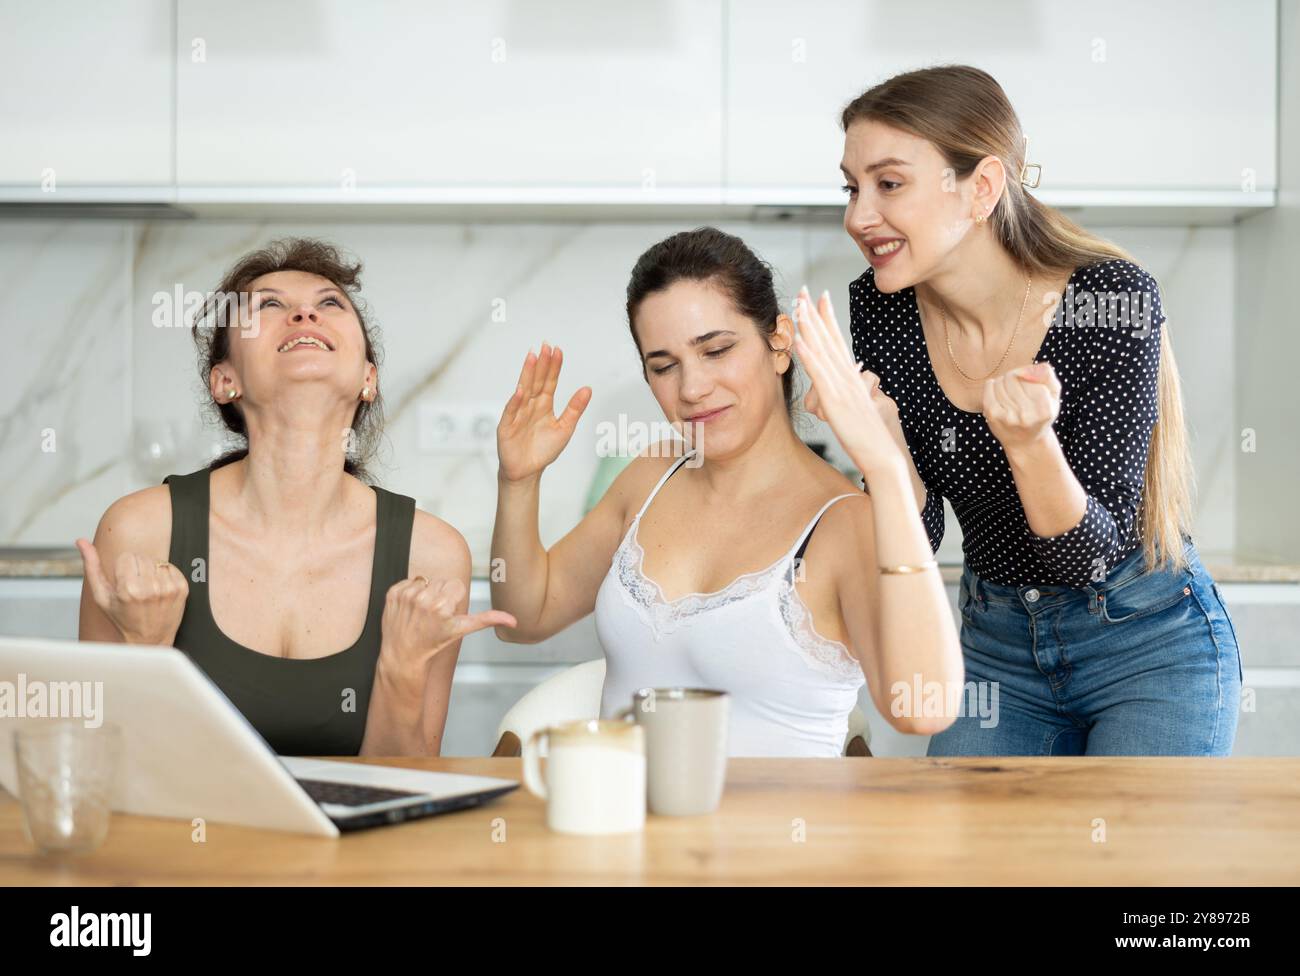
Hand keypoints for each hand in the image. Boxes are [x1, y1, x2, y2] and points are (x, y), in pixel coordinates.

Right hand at [76, 538, 188, 644]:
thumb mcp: (102, 596)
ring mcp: (169, 588)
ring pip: (157, 560)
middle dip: (136, 567)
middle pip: (142, 557)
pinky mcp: (182, 588)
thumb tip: (81, 541)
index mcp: (128, 590)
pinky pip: (171, 567)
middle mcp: (150, 588)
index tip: (124, 582)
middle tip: (135, 586)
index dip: (123, 567)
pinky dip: (164, 574)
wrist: (150, 639)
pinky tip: (158, 589)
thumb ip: (91, 566)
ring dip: (151, 571)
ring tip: (147, 589)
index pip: (127, 556)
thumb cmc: (123, 618)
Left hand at [380, 577, 516, 672]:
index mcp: (443, 605)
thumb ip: (487, 619)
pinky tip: (409, 608)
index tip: (446, 614)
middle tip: (433, 615)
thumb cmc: (433, 643)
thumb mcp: (462, 630)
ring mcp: (407, 595)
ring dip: (424, 593)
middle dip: (439, 595)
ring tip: (421, 612)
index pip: (456, 584)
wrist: (403, 655)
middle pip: (441, 581)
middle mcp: (424, 598)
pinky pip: (408, 581)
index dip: (453, 599)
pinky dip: (409, 592)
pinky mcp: (393, 593)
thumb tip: (513, 620)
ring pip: (425, 580)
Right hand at [497, 343, 591, 483]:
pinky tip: (521, 390)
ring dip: (527, 374)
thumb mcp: (565, 428)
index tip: (558, 350)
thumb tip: (588, 389)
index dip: (553, 367)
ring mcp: (517, 414)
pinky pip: (512, 411)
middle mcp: (530, 405)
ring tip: (532, 358)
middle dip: (541, 364)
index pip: (549, 381)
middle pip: (537, 381)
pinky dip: (516, 401)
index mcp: (544, 405)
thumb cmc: (543, 450)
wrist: (527, 471)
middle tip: (545, 346)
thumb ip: (575, 408)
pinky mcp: (507, 427)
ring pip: (524, 391)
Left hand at [792, 286, 905, 478]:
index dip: (828, 317)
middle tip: (805, 288)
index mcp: (853, 378)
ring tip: (799, 305)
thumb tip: (848, 386)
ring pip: (824, 351)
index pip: (838, 341)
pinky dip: (810, 357)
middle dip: (816, 312)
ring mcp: (843, 388)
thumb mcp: (859, 410)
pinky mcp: (836, 402)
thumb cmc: (871, 439)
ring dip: (810, 327)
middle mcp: (849, 378)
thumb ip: (851, 394)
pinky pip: (821, 375)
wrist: (885, 456)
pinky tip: (800, 342)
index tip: (819, 297)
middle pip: (830, 338)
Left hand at [983, 362, 1060, 454]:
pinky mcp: (993, 416)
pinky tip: (997, 390)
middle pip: (1012, 377)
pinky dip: (992, 385)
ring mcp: (1008, 417)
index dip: (1028, 373)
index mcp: (1045, 410)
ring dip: (1004, 382)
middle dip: (1015, 376)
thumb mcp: (1053, 395)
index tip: (1030, 380)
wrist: (1025, 441)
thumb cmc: (1040, 413)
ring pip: (1000, 382)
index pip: (1031, 377)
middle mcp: (1026, 416)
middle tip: (1018, 385)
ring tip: (1010, 391)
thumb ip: (1048, 376)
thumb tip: (1036, 367)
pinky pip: (989, 387)